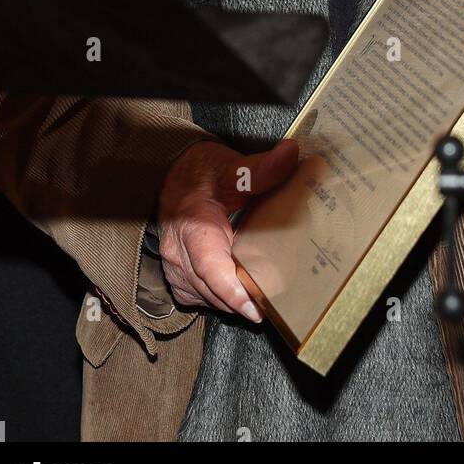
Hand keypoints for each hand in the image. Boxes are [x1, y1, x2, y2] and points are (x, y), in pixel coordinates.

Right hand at [157, 138, 298, 320]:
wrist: (172, 174)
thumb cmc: (202, 172)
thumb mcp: (233, 167)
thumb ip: (262, 167)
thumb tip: (290, 154)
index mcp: (194, 227)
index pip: (210, 268)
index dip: (233, 292)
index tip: (255, 309)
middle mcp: (179, 252)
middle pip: (212, 290)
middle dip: (242, 301)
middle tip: (276, 304)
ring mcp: (174, 266)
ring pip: (205, 297)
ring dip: (231, 301)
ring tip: (263, 300)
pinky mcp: (176, 274)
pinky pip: (197, 296)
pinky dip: (218, 298)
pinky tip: (238, 291)